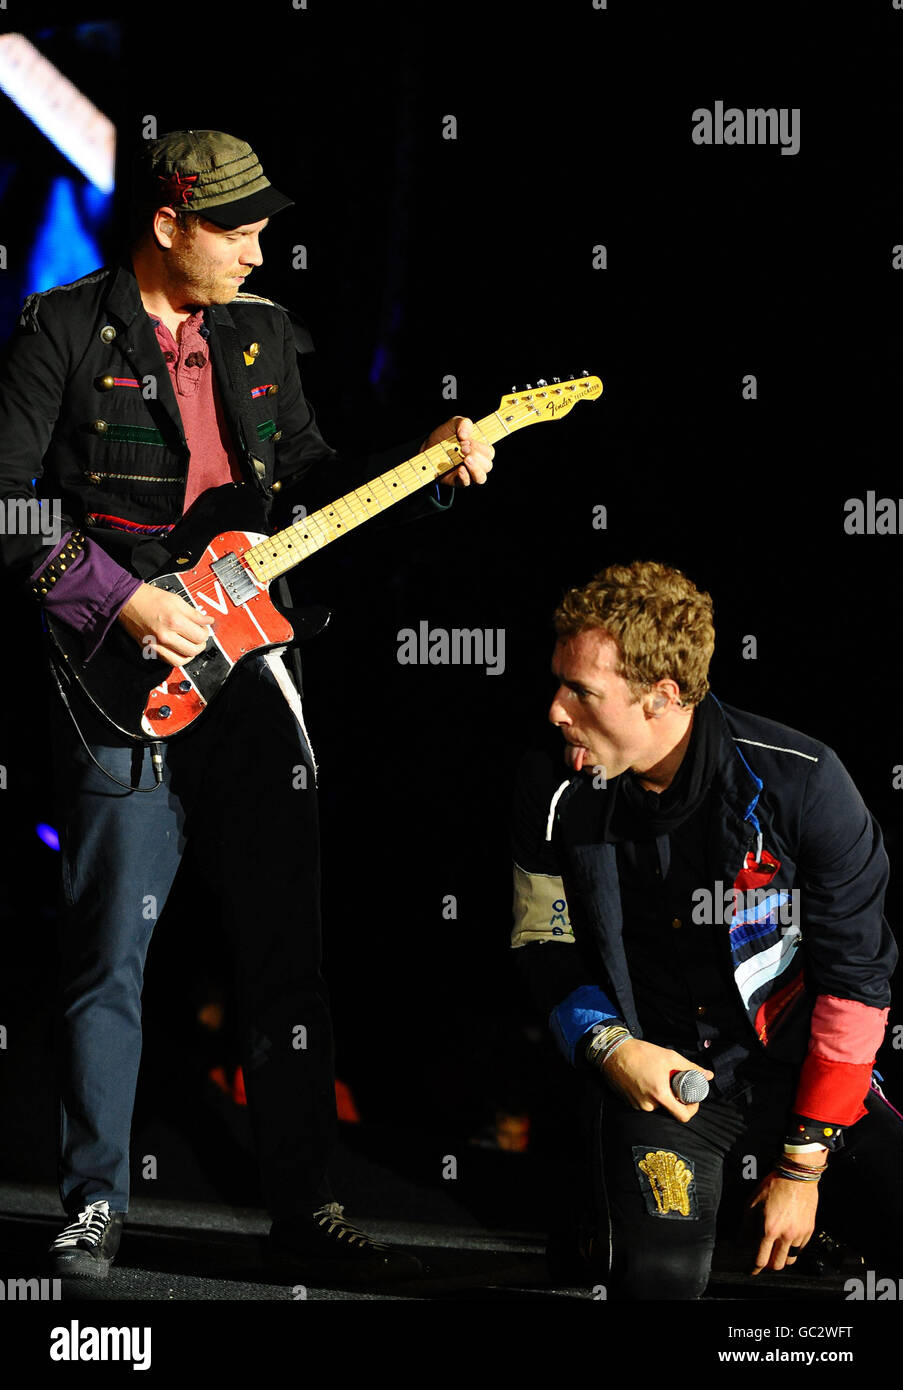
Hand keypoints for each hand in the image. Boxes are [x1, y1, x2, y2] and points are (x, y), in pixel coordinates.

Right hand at [117, 582, 214, 665]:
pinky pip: (168, 661)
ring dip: (189, 655)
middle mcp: (165, 636)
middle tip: (199, 637)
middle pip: (193, 650)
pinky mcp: (149, 650)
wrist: (128, 601)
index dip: (205, 632)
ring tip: (190, 645)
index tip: (204, 628)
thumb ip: (195, 614)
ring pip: (181, 661)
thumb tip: (208, 621)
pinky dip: (176, 658)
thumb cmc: (150, 598)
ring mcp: (156, 645)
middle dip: (200, 644)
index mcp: (174, 622)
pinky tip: (179, 649)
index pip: (200, 636)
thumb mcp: (177, 600)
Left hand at [422, 415, 493, 486]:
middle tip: (462, 448)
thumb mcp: (454, 424)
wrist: (427, 448)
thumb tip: (465, 434)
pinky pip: (467, 483)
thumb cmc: (444, 436)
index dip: (481, 447)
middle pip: (487, 465)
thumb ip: (463, 423)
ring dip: (475, 468)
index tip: (467, 441)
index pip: (489, 452)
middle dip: (476, 456)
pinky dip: (465, 476)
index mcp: (479, 449)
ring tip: (465, 459)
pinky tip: (460, 469)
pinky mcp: (458, 481)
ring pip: (481, 477)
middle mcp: (477, 463)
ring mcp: (468, 473)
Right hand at [600, 1039, 714, 1121]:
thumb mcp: (670, 1057)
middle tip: (672, 1081)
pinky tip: (645, 1079)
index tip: (691, 1098)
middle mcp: (648, 1104)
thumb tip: (707, 1076)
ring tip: (656, 1077)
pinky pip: (645, 1102)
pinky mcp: (629, 1102)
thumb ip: (691, 1067)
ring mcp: (637, 1105)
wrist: (613, 1052)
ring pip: (656, 1104)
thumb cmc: (641, 1053)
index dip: (691, 1109)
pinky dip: (648, 1093)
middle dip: (673, 1096)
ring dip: (660, 1094)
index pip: (682, 1116)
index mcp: (660, 1095)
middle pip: (669, 1108)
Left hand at [749, 1169, 819, 1274]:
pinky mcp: (809, 1231)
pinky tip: (787, 1241)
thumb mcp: (752, 1203)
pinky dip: (793, 1249)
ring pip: (791, 1259)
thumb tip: (741, 1242)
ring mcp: (799, 1234)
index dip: (754, 1268)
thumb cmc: (773, 1186)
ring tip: (776, 1251)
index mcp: (769, 1229)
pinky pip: (801, 1249)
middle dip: (768, 1266)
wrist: (797, 1176)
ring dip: (782, 1259)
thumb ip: (746, 1226)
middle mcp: (786, 1236)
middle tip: (763, 1260)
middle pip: (777, 1265)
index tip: (751, 1271)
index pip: (761, 1259)